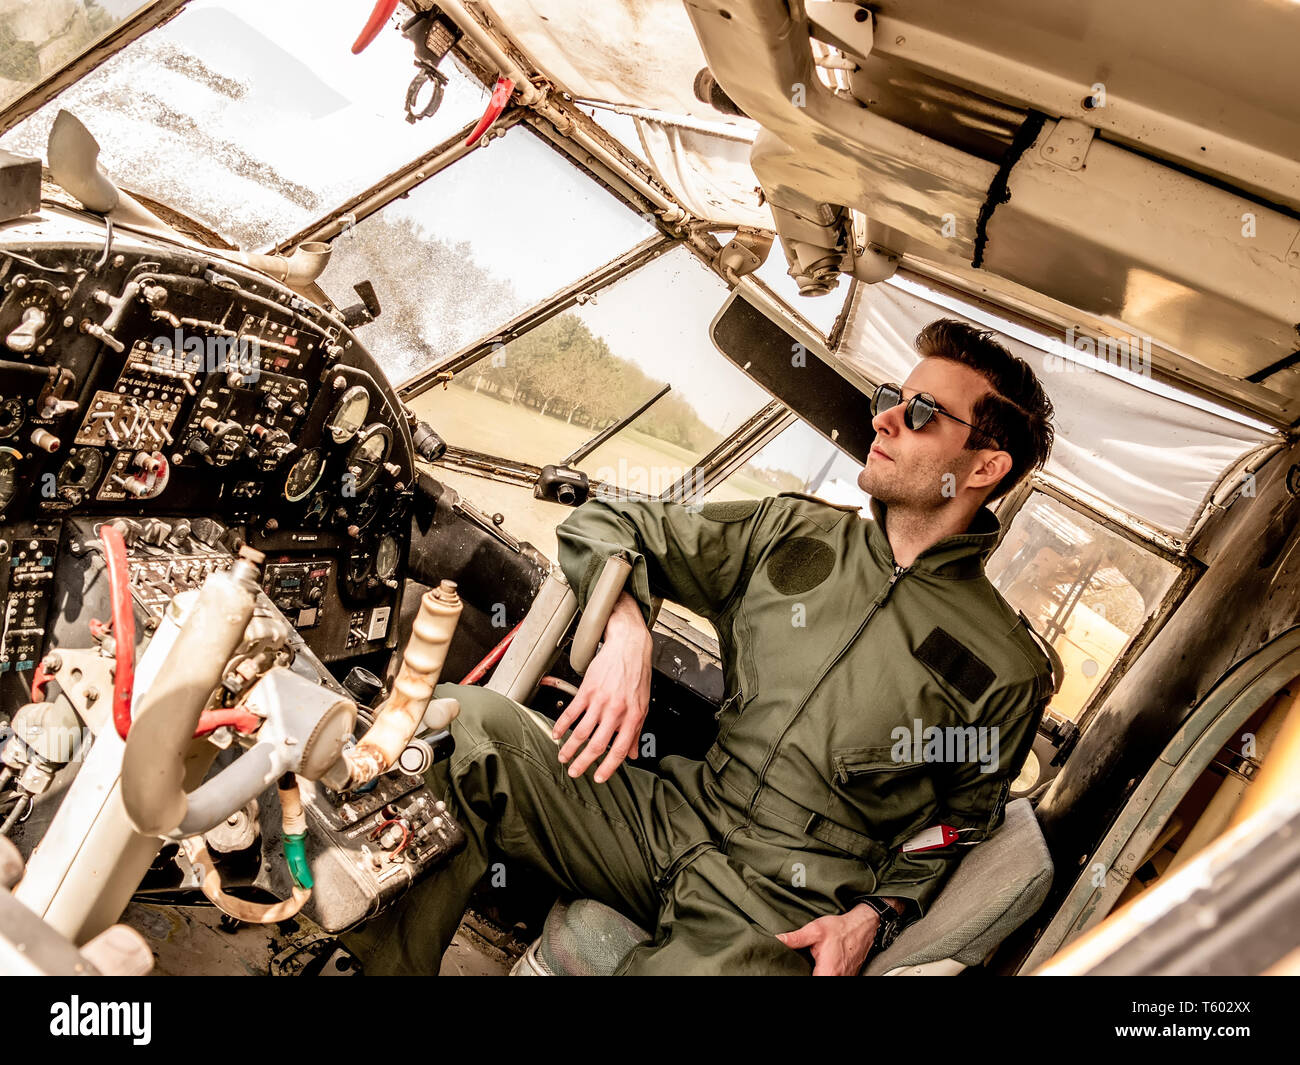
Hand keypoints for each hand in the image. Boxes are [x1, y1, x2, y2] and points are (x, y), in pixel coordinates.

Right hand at [552, 592, 651, 783]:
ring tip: (562, 756)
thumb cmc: (637, 674)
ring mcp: (600, 701)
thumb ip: (637, 731)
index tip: (599, 778)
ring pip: (581, 731)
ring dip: (569, 747)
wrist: (628, 646)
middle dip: (583, 762)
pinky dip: (561, 726)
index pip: (619, 750)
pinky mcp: (587, 690)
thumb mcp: (643, 704)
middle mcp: (616, 711)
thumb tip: (634, 753)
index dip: (608, 767)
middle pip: (597, 744)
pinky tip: (556, 733)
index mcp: (633, 717)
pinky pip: (571, 712)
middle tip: (574, 772)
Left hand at [776, 904, 880, 975]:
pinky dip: (825, 973)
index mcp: (828, 972)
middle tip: (800, 967)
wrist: (862, 928)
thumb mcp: (815, 930)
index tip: (795, 971)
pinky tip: (820, 966)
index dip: (800, 976)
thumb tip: (778, 940)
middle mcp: (837, 979)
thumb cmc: (841, 929)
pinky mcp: (847, 977)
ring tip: (809, 966)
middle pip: (816, 981)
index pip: (808, 980)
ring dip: (815, 974)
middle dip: (807, 974)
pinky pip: (832, 978)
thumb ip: (796, 938)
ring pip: (824, 980)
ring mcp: (843, 980)